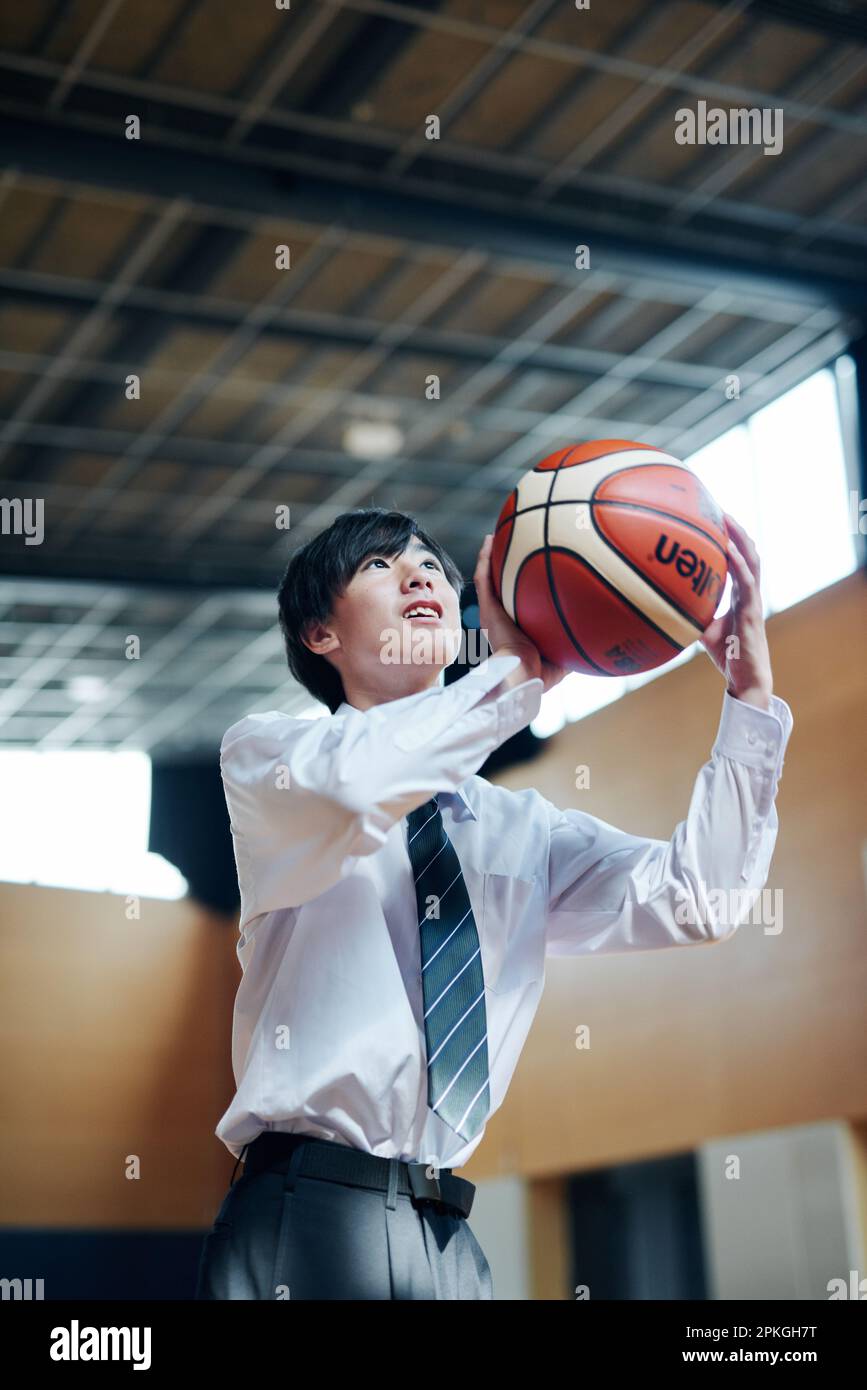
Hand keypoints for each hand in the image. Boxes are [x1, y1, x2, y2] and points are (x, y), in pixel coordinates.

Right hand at [474, 532, 568, 695]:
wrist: (523, 675)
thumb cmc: (543, 672)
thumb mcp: (564, 654)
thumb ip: (576, 641)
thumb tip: (599, 632)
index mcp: (516, 628)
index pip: (517, 602)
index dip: (521, 587)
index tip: (531, 570)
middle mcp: (502, 618)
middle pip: (501, 587)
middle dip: (504, 568)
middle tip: (513, 547)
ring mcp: (492, 612)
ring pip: (488, 579)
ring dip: (490, 557)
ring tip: (496, 536)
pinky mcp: (486, 609)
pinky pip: (483, 579)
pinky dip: (483, 559)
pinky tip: (489, 541)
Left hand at [699, 512, 772, 709]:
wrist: (746, 679)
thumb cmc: (728, 655)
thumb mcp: (703, 629)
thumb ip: (690, 614)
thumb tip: (663, 604)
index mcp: (741, 594)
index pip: (739, 560)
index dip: (731, 539)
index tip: (717, 519)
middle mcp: (750, 593)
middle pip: (748, 553)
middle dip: (736, 530)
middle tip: (720, 508)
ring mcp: (753, 600)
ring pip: (752, 561)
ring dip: (740, 538)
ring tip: (728, 518)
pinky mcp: (752, 611)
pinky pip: (747, 582)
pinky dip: (738, 564)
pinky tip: (727, 549)